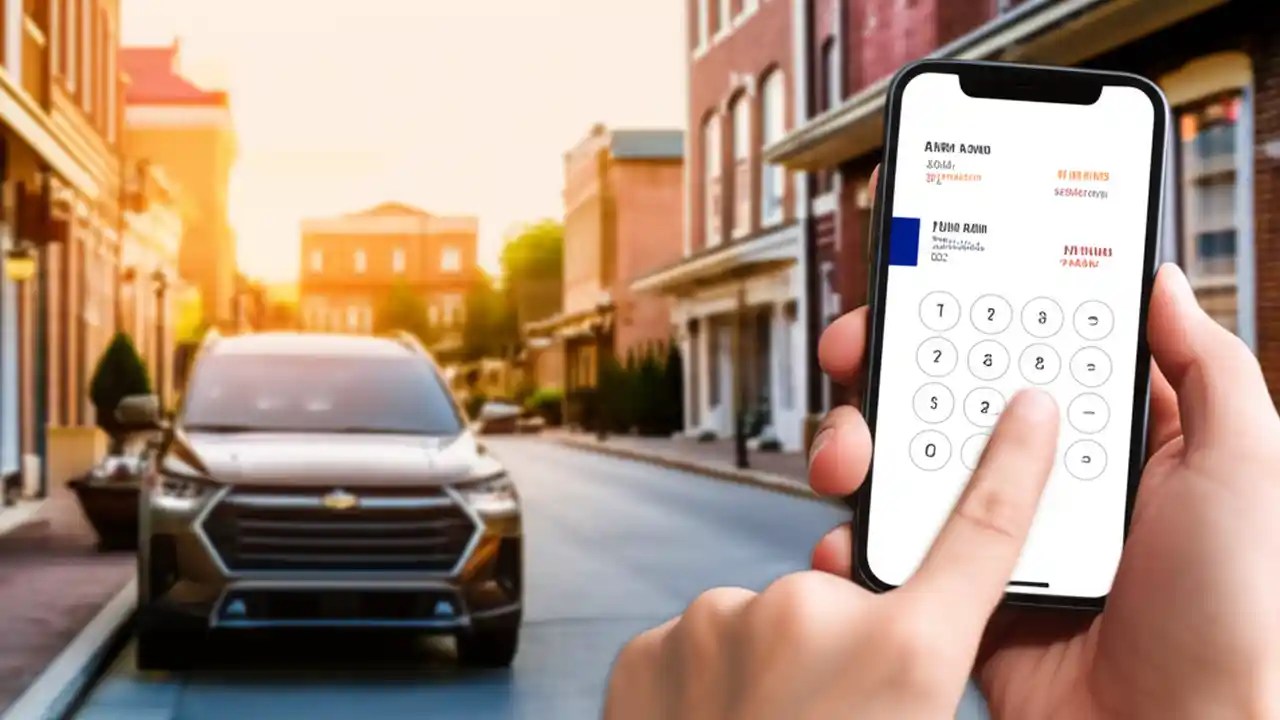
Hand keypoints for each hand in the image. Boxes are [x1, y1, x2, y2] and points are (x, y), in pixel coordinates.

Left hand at [604, 388, 1059, 718]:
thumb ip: (919, 672)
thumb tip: (909, 642)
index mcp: (902, 654)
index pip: (980, 536)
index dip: (1009, 465)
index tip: (1025, 410)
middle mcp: (811, 615)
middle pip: (843, 601)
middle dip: (839, 648)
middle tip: (826, 719)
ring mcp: (718, 622)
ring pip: (763, 628)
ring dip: (767, 674)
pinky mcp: (651, 643)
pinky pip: (700, 646)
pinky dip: (709, 682)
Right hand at [812, 245, 1279, 712]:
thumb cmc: (1234, 614)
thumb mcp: (1244, 469)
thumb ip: (1210, 369)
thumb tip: (1162, 284)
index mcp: (1112, 440)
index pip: (1033, 349)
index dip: (977, 311)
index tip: (926, 284)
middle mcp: (1047, 478)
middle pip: (952, 398)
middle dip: (892, 368)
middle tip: (857, 354)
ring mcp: (998, 534)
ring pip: (909, 467)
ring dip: (862, 446)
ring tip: (849, 453)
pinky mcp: (960, 589)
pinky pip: (897, 549)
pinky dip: (859, 536)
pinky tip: (850, 528)